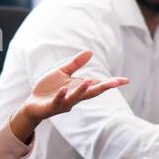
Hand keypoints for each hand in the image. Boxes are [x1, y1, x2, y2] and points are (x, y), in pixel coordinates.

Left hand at [10, 52, 128, 142]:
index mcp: (79, 88)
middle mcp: (75, 97)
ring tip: (89, 81)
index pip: (98, 85)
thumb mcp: (63, 72)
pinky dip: (61, 96)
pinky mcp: (52, 106)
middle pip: (92, 92)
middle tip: (116, 83)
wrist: (33, 103)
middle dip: (104, 87)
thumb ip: (76, 64)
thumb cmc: (49, 88)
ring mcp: (64, 103)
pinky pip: (58, 101)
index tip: (125, 80)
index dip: (111, 83)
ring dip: (82, 90)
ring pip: (75, 97)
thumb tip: (90, 52)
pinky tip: (63, 89)